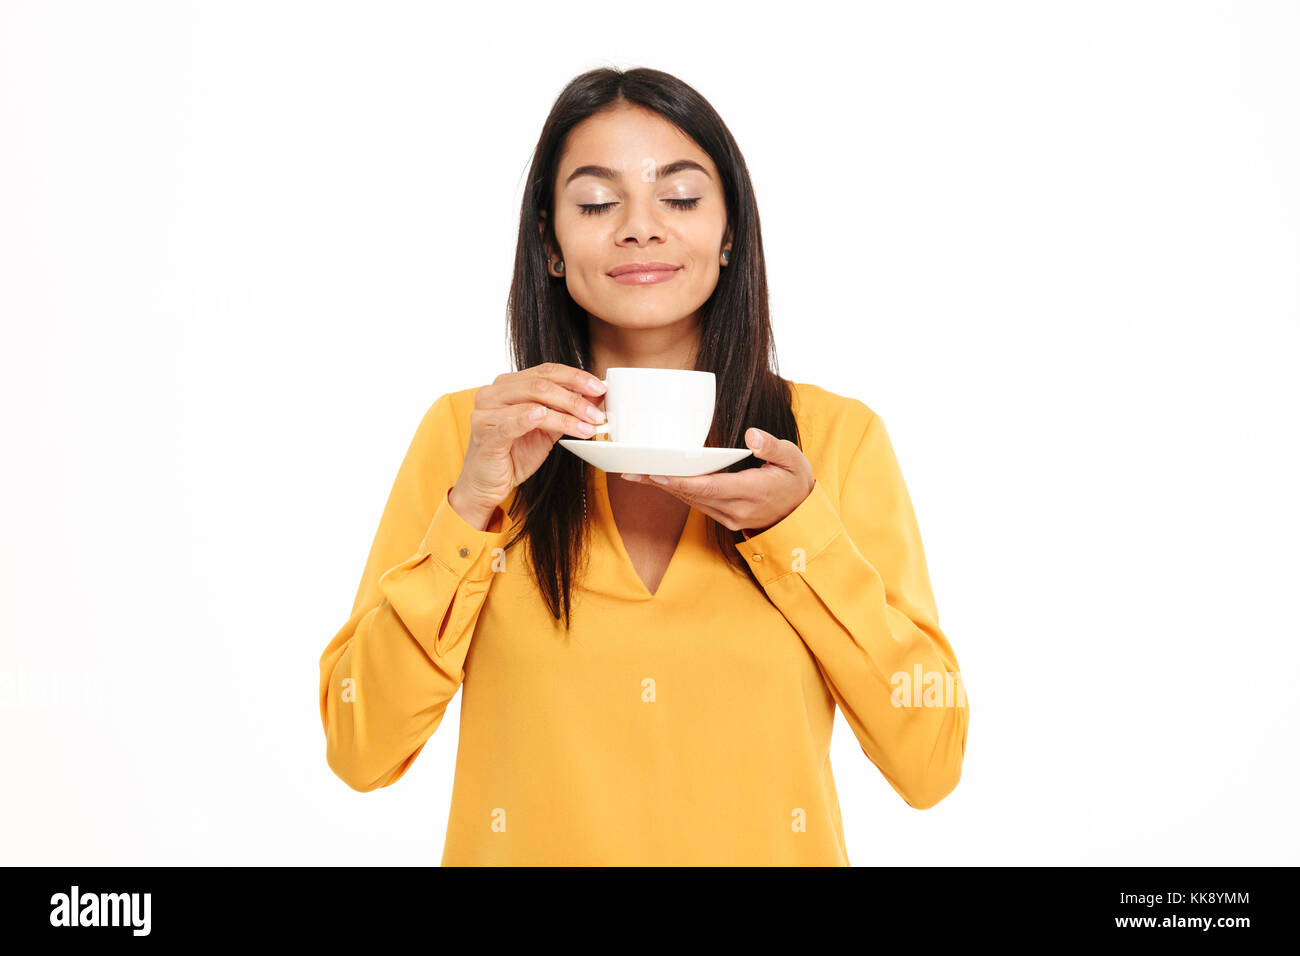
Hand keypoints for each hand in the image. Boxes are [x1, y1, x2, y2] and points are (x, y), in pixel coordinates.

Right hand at [450, 363, 607, 527]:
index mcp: (507, 385)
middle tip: (597, 413)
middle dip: (575, 398)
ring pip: (532, 402)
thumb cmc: (512, 454)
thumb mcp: (545, 430)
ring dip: (565, 415)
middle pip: (541, 384)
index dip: (576, 377)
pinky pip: (509, 424)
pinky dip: (528, 418)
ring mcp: (486, 413)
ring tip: (587, 427)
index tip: (599, 388)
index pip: (546, 371)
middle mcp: (493, 393)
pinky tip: (544, 416)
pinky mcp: (484, 434)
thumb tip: (594, 397)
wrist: (485, 484)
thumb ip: (564, 411)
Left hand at [621, 428, 814, 534]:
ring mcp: (730, 517)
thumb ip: (773, 447)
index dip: (683, 481)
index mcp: (754, 491)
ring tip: (637, 474)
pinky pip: (697, 504)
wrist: (801, 516)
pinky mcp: (725, 519)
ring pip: (692, 501)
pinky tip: (660, 481)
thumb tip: (753, 435)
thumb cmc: (795, 482)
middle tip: (633, 471)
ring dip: (665, 488)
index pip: (711, 487)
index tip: (658, 473)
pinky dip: (678, 492)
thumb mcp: (794, 460)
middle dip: (662, 483)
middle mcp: (737, 509)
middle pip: (693, 495)